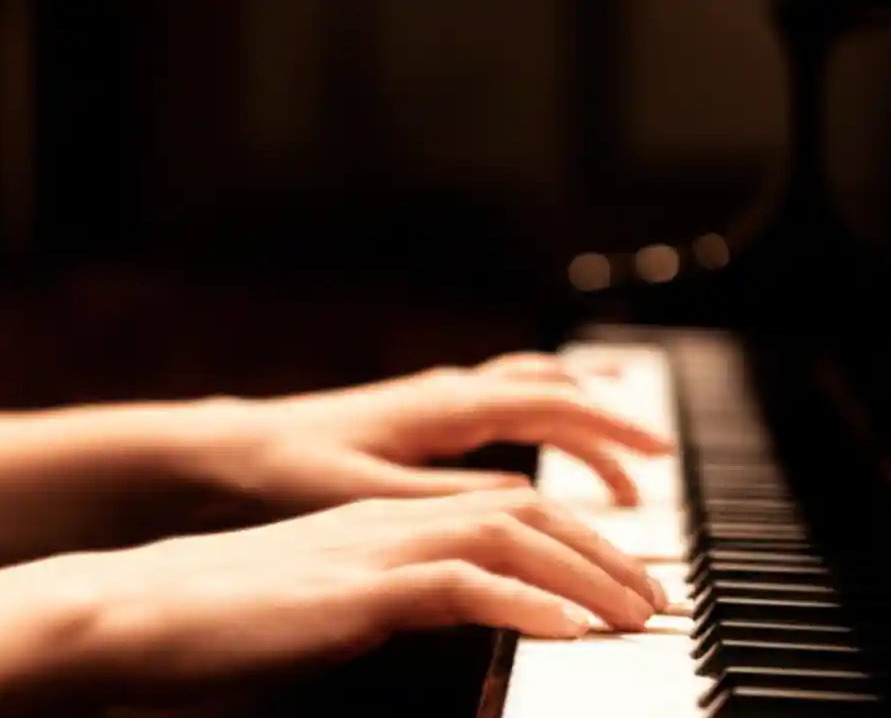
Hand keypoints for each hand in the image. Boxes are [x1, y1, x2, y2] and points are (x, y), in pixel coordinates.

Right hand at [77, 487, 667, 708]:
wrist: (131, 609)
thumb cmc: (217, 620)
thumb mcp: (322, 605)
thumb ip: (387, 605)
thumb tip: (450, 629)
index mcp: (381, 519)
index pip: (501, 507)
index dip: (576, 536)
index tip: (628, 578)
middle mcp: (386, 519)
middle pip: (523, 510)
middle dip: (605, 549)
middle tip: (664, 597)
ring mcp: (370, 549)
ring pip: (506, 535)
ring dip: (586, 572)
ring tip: (642, 615)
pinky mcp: (351, 592)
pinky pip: (458, 587)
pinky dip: (523, 603)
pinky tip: (570, 630)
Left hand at [168, 352, 670, 526]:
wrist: (230, 450)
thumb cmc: (289, 471)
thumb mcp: (370, 495)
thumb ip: (449, 498)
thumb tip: (525, 496)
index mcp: (444, 408)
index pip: (551, 407)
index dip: (612, 431)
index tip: (660, 456)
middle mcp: (446, 393)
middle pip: (552, 393)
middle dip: (610, 426)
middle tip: (655, 466)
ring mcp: (434, 400)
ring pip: (528, 392)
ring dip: (578, 421)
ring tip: (615, 465)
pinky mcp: (420, 417)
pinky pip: (501, 407)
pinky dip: (542, 423)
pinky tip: (542, 454)